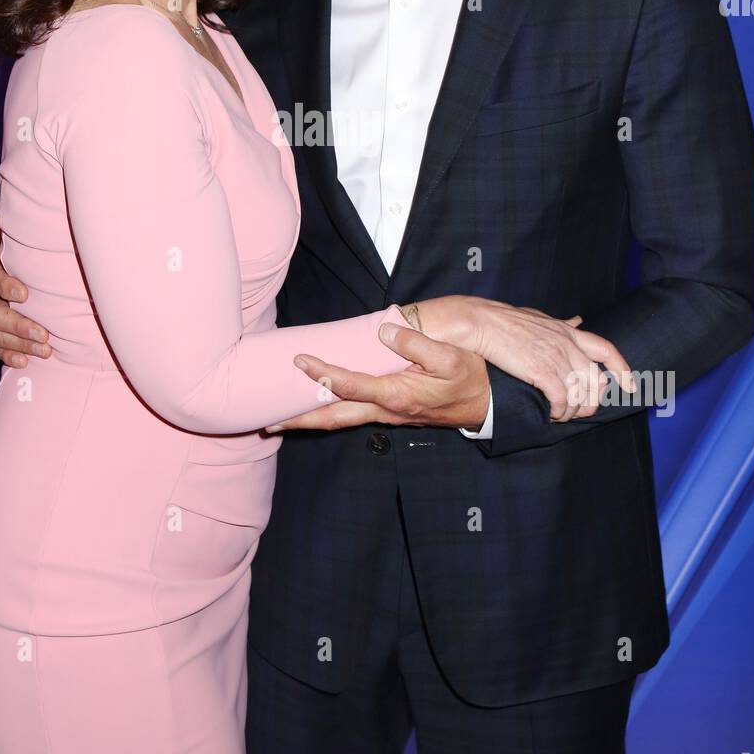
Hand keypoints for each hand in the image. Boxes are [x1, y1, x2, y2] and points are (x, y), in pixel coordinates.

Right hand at [0, 215, 50, 368]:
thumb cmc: (9, 254)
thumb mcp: (5, 240)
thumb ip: (3, 232)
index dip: (5, 286)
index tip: (25, 294)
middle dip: (20, 326)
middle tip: (45, 334)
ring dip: (21, 344)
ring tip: (46, 351)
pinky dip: (9, 356)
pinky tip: (24, 362)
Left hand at [264, 322, 489, 432]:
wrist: (486, 405)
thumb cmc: (469, 378)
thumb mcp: (451, 357)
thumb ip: (417, 344)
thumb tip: (384, 331)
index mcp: (397, 395)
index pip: (350, 386)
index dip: (322, 374)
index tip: (299, 360)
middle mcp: (385, 410)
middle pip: (334, 417)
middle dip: (300, 420)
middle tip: (267, 422)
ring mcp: (386, 416)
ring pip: (340, 420)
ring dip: (309, 421)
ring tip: (278, 423)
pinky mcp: (388, 414)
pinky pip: (351, 416)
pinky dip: (328, 414)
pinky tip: (314, 408)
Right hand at [448, 296, 633, 421]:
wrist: (482, 322)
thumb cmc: (506, 320)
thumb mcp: (540, 317)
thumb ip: (562, 324)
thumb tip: (578, 320)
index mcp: (569, 332)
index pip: (606, 350)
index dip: (621, 369)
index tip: (630, 386)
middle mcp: (568, 345)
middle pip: (596, 381)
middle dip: (594, 402)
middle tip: (584, 412)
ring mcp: (556, 358)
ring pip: (580, 394)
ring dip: (574, 410)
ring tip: (563, 415)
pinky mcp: (542, 372)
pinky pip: (562, 400)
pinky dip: (560, 412)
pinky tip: (552, 414)